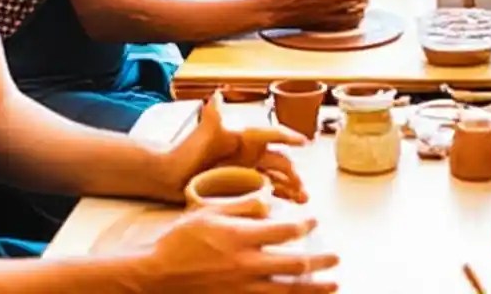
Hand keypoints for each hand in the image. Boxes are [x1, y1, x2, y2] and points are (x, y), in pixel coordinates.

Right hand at [143, 213, 337, 292]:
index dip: (305, 225)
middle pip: (295, 265)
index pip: (285, 231)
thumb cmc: (179, 242)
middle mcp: (246, 265)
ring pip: (288, 291)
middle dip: (320, 262)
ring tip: (331, 286)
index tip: (314, 222)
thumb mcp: (208, 213)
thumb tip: (267, 204)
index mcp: (241, 238)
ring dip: (313, 289)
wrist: (155, 275)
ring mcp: (241, 289)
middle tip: (335, 259)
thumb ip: (241, 207)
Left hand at [160, 92, 309, 204]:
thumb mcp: (202, 134)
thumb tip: (218, 95)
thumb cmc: (185, 151)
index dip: (289, 137)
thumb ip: (212, 117)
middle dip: (294, 174)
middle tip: (304, 189)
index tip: (305, 142)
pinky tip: (286, 209)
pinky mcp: (241, 189)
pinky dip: (277, 199)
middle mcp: (251, 154)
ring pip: (276, 179)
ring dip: (291, 188)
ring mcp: (247, 172)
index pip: (273, 134)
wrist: (168, 174)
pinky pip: (264, 193)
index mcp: (245, 138)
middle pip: (280, 162)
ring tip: (302, 200)